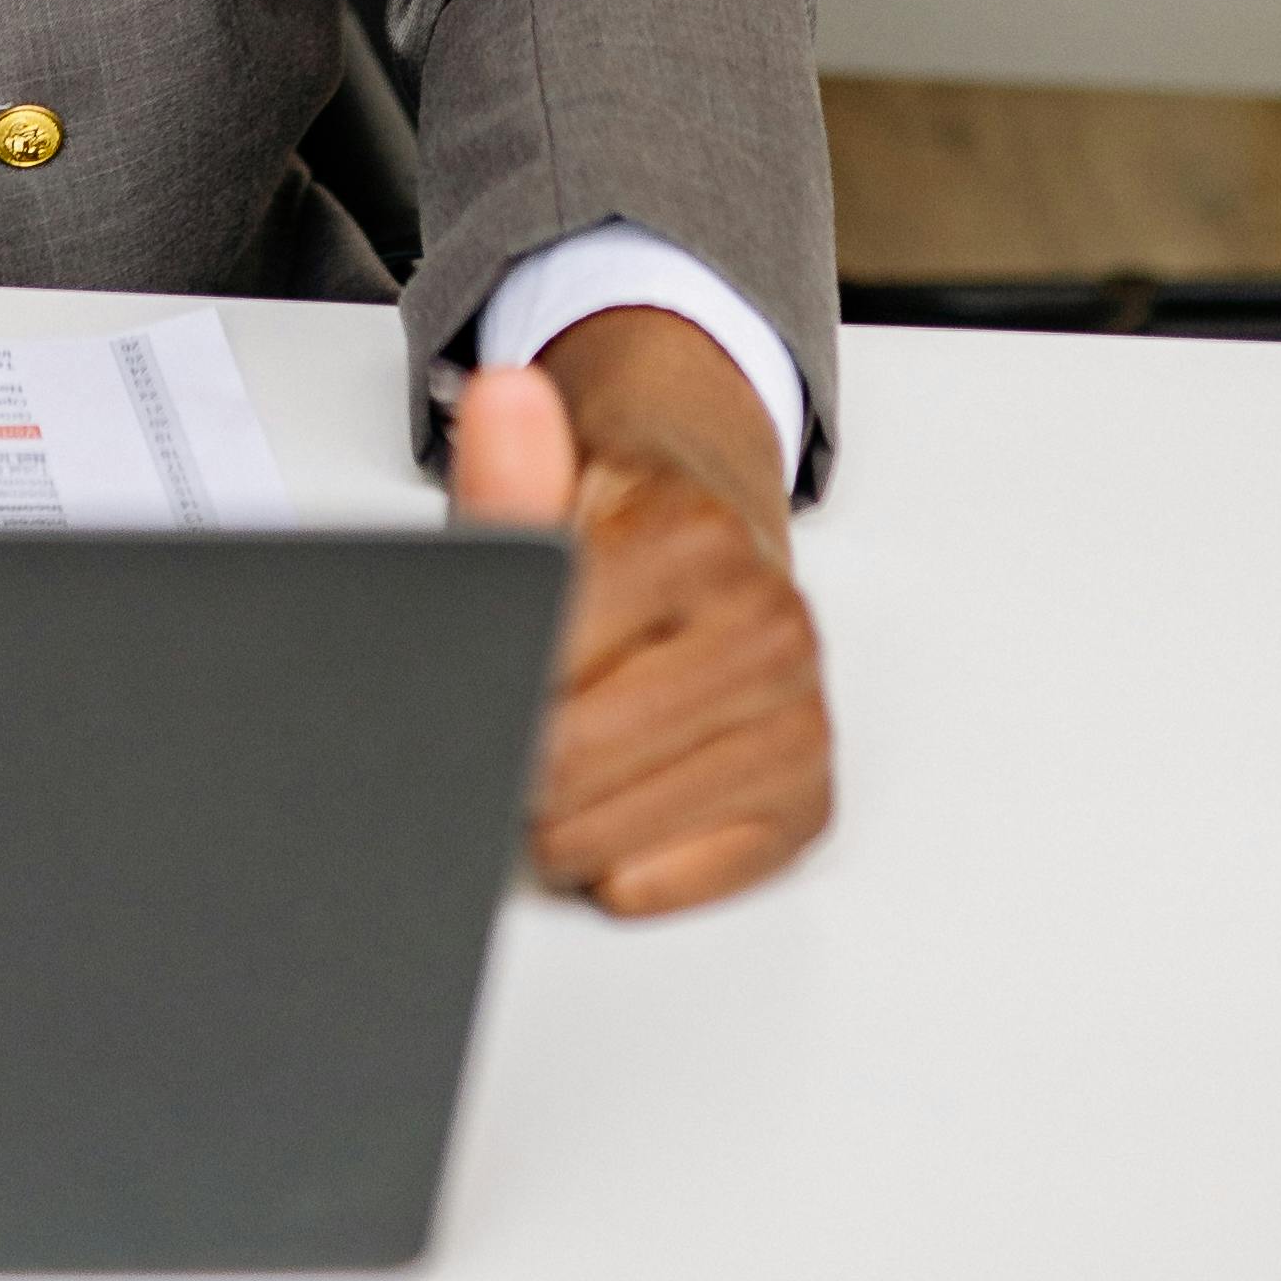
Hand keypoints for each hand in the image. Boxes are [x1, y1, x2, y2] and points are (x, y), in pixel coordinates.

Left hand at [450, 304, 832, 918]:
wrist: (714, 537)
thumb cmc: (612, 532)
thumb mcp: (541, 495)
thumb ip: (507, 474)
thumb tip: (504, 398)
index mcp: (697, 539)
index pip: (538, 669)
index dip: (480, 688)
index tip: (472, 678)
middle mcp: (769, 628)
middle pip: (567, 767)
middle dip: (513, 761)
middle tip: (513, 716)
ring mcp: (799, 718)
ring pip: (608, 844)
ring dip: (557, 823)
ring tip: (566, 752)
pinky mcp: (807, 798)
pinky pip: (668, 882)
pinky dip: (620, 865)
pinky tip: (619, 802)